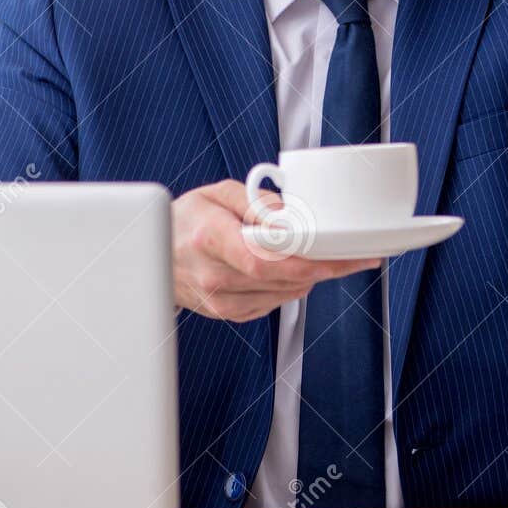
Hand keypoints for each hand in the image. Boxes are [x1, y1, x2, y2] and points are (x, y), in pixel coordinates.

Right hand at [172, 180, 380, 322]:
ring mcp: (219, 301)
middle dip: (323, 268)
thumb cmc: (186, 220)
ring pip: (282, 294)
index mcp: (209, 240)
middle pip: (281, 280)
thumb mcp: (217, 194)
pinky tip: (295, 270)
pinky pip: (273, 303)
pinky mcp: (228, 314)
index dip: (306, 262)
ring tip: (328, 258)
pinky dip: (291, 287)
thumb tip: (288, 215)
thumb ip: (255, 201)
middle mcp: (213, 276)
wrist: (153, 253)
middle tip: (353, 255)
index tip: (338, 256)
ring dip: (310, 277)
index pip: (265, 261)